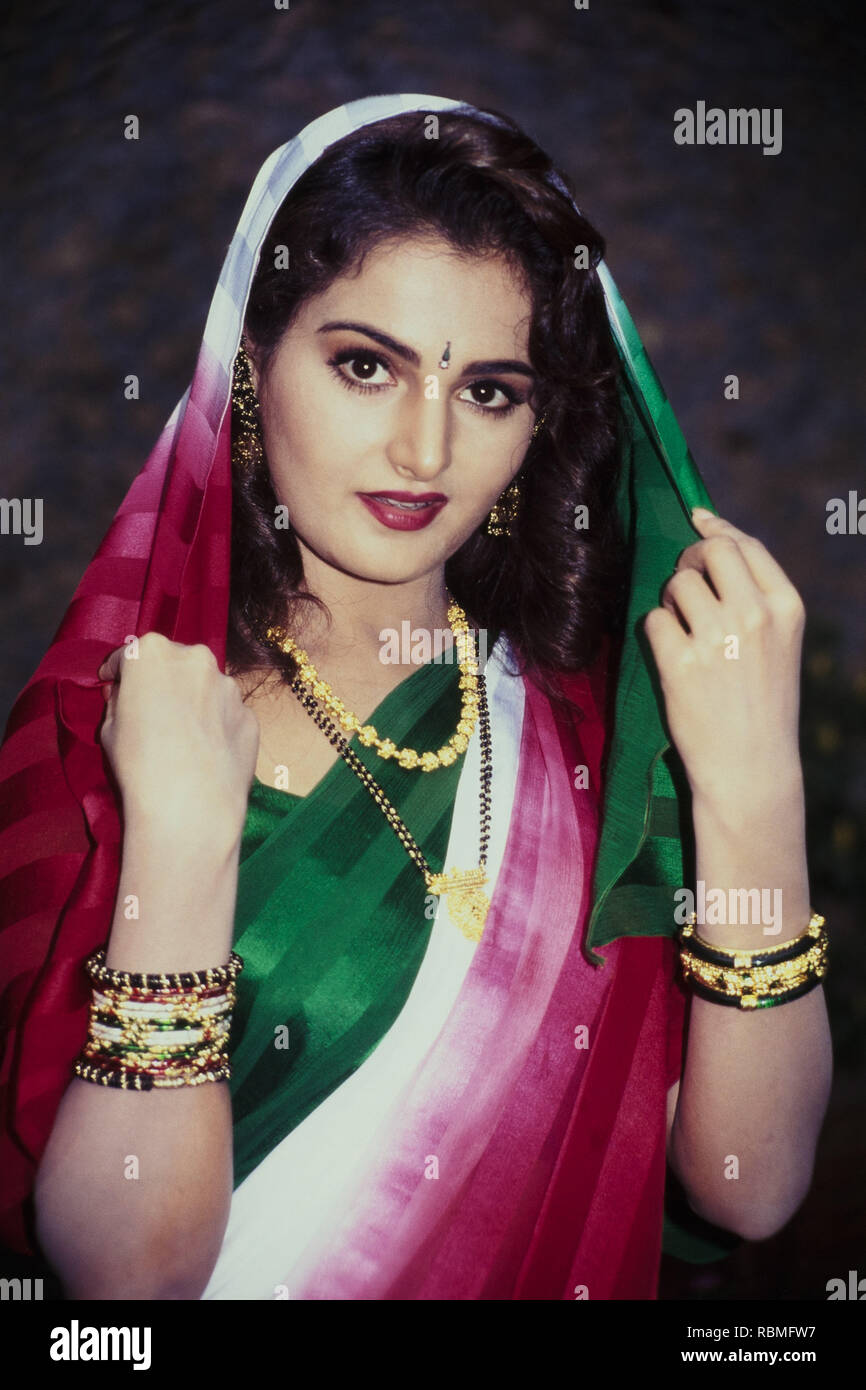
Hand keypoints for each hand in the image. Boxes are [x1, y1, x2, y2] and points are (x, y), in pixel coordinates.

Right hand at [98, 633, 259, 844]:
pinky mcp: (249, 715)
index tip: (114, 683)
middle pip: (173, 664)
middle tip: (151, 712)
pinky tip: (205, 754)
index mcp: (153, 653)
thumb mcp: (109, 728)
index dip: (118, 671)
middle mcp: (196, 659)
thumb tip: (124, 695)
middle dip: (162, 682)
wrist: (190, 805)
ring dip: (193, 703)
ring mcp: (229, 686)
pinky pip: (226, 715)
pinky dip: (216, 727)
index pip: (129, 654)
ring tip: (182, 739)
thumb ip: (118, 702)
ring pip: (205, 688)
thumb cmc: (139, 763)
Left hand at [643, 509, 805, 808]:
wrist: (751, 767)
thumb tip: (712, 534)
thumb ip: (754, 595)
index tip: (698, 521)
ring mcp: (717, 638)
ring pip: (677, 583)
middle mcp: (755, 616)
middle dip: (690, 558)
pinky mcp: (680, 664)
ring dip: (671, 600)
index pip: (746, 545)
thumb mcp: (779, 644)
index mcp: (787, 607)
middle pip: (710, 550)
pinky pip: (654, 619)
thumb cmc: (762, 703)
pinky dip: (656, 632)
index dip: (717, 528)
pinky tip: (671, 656)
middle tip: (686, 582)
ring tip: (683, 631)